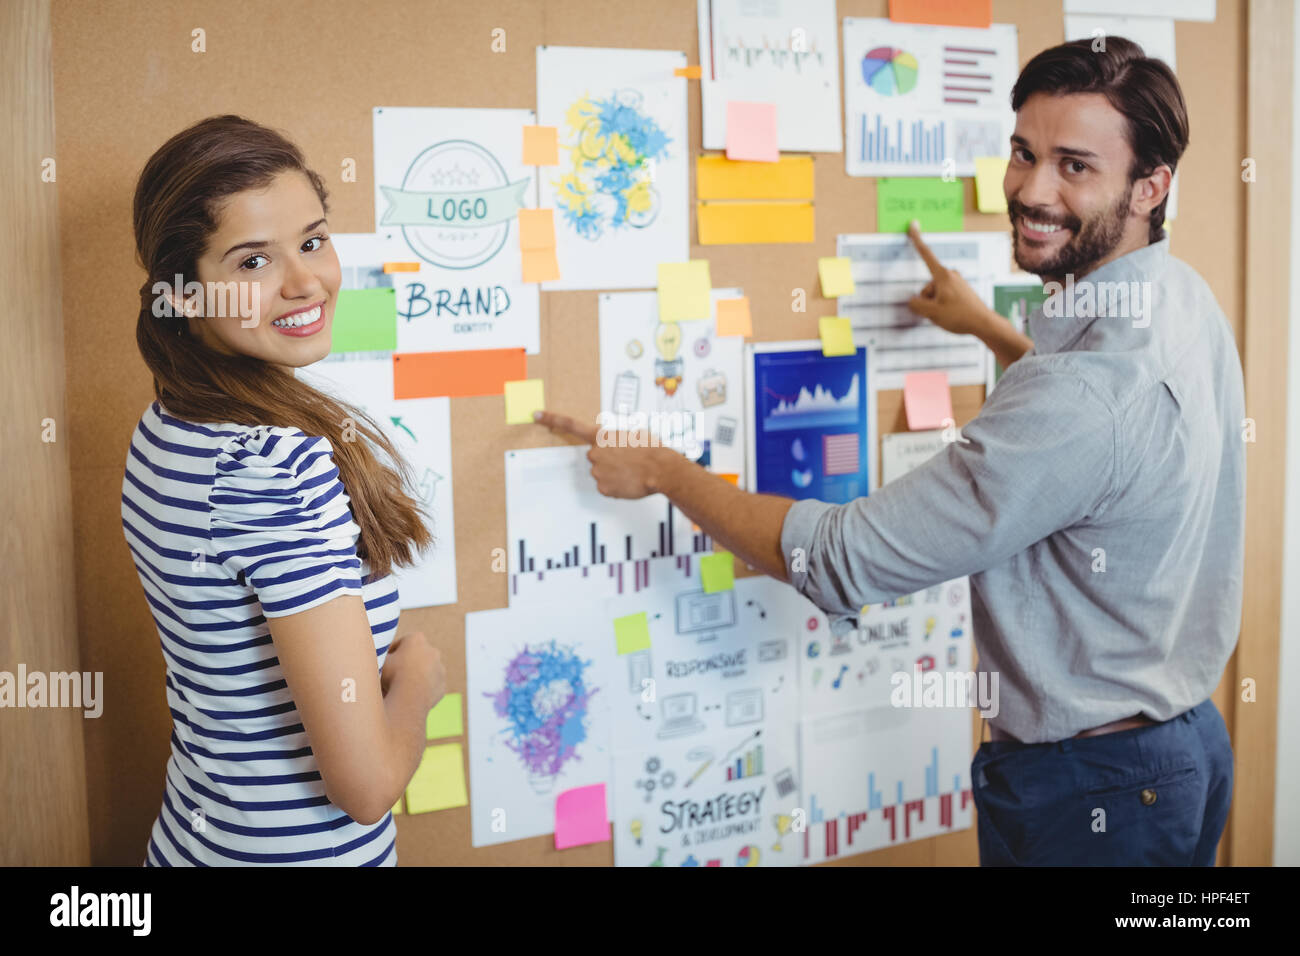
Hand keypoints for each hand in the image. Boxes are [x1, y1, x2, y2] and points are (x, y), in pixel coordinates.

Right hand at [382, 630, 444, 709]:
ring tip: (402, 687)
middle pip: (415, 656)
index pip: (401, 643)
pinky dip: (422, 689)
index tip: (384, 663)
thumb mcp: (380, 661)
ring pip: (424, 671)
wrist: (410, 698)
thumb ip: (380, 655)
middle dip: (406, 663)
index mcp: (416, 639)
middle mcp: (432, 650)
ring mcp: (440, 668)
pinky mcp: (442, 684)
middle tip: (393, 675)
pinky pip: (430, 685)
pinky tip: (411, 696)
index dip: (391, 653)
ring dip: (415, 676)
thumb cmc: (392, 676)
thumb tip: (374, 653)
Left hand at [533, 409, 675, 498]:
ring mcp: (597, 471)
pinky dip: (617, 486)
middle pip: (595, 457)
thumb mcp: (633, 433)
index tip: (535, 414)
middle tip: (627, 460)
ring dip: (613, 473)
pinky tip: (629, 481)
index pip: (570, 425)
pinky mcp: (603, 488)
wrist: (661, 469)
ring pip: (601, 473)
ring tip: (631, 471)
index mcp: (601, 435)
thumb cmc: (651, 449)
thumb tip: (615, 447)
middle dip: (608, 459)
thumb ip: (616, 439)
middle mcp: (594, 453)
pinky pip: (606, 487)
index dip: (551, 419)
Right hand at [906, 220, 992, 336]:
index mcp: (942, 275)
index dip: (916, 240)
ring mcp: (957, 283)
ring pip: (935, 293)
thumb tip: (912, 301)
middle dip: (927, 299)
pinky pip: (944, 296)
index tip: (913, 224)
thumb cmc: (960, 316)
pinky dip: (943, 306)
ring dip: (935, 304)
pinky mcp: (961, 291)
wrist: (985, 324)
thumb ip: (917, 305)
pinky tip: (952, 315)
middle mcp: (950, 275)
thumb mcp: (932, 313)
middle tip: (939, 312)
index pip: (926, 254)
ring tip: (948, 315)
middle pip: (927, 285)